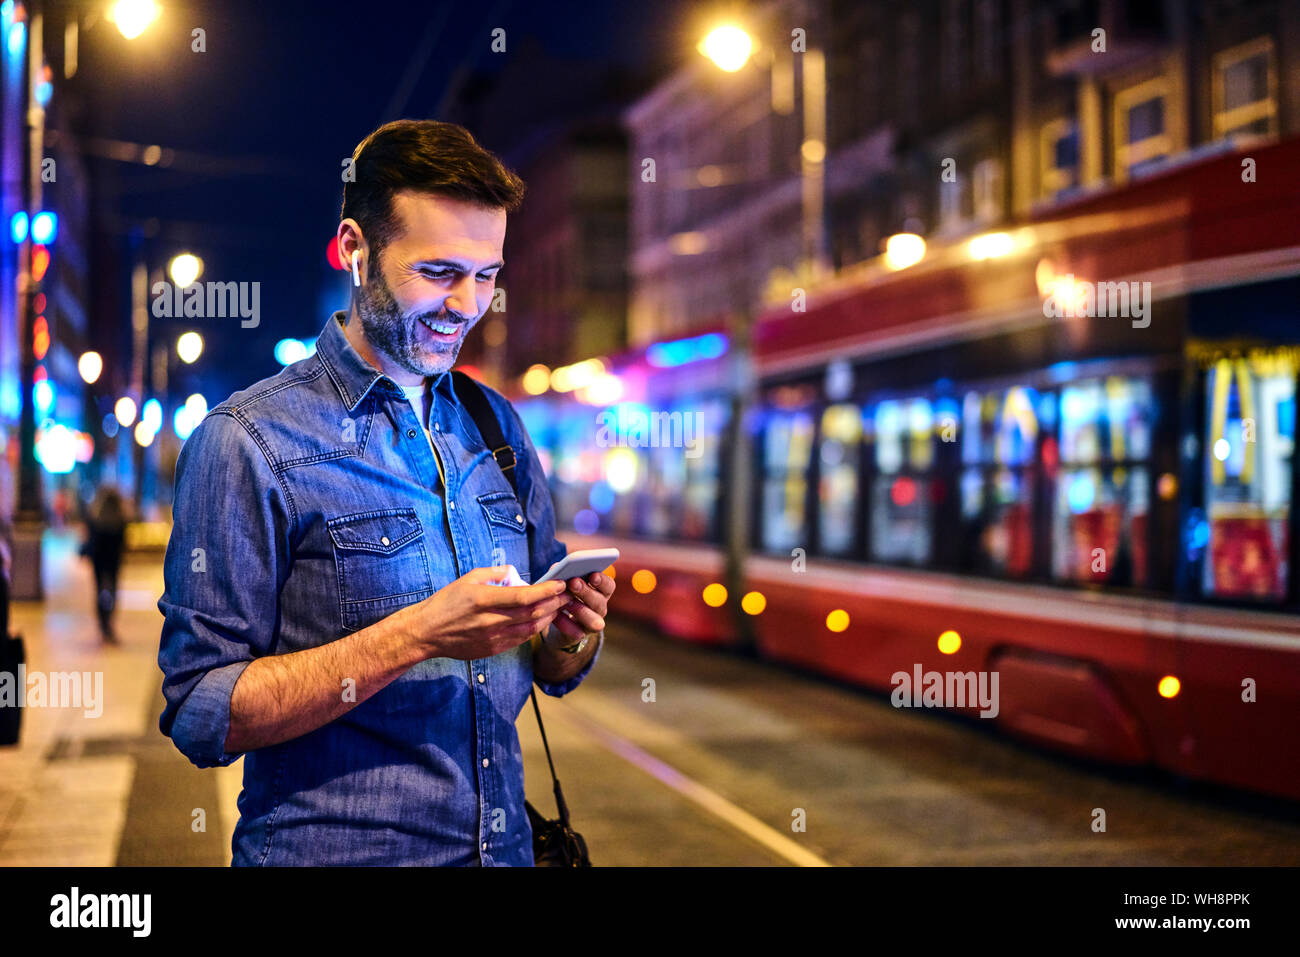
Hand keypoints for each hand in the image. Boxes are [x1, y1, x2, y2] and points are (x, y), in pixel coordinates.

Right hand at [399, 566, 570, 660]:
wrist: (426, 633)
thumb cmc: (446, 602)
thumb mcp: (468, 579)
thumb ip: (495, 573)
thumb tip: (515, 572)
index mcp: (484, 600)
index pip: (524, 596)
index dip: (546, 590)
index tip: (560, 583)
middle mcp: (490, 621)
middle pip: (533, 613)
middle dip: (555, 603)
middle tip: (569, 594)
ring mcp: (492, 638)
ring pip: (531, 629)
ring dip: (549, 617)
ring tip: (559, 606)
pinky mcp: (493, 649)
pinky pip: (521, 639)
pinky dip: (535, 629)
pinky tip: (542, 620)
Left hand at [545, 570, 614, 646]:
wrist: (560, 620)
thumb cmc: (565, 594)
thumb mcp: (564, 583)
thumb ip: (563, 574)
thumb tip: (557, 567)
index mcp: (600, 591)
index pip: (609, 585)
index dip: (602, 580)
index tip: (593, 575)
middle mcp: (600, 607)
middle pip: (600, 601)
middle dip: (586, 592)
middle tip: (573, 583)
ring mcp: (593, 623)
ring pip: (594, 619)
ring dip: (580, 609)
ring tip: (566, 602)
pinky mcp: (581, 635)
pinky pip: (577, 632)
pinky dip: (566, 624)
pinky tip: (556, 617)